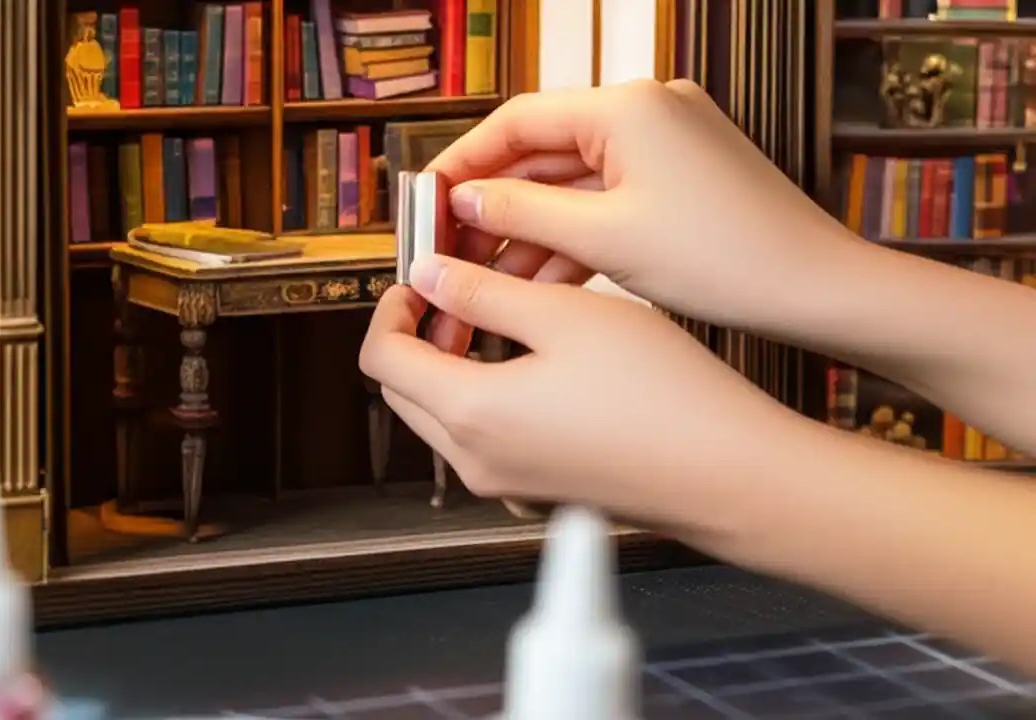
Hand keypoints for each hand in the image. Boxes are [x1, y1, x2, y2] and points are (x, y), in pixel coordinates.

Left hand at [360, 254, 808, 542]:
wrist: (729, 475)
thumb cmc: (663, 397)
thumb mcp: (564, 317)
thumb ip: (482, 293)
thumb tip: (429, 278)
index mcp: (471, 415)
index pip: (382, 359)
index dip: (390, 308)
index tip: (418, 276)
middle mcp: (476, 460)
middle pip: (404, 390)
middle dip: (417, 334)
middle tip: (455, 290)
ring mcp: (505, 483)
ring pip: (442, 414)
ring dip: (450, 363)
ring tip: (500, 315)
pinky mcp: (536, 488)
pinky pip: (483, 436)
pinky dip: (484, 393)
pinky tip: (532, 358)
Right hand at [423, 80, 860, 352]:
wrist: (814, 291)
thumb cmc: (722, 259)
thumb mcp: (603, 239)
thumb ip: (522, 214)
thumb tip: (461, 204)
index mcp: (627, 106)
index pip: (518, 120)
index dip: (464, 162)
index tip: (428, 201)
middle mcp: (647, 111)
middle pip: (544, 152)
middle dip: (494, 205)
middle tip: (448, 249)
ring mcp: (666, 145)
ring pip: (574, 185)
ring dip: (529, 231)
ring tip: (485, 281)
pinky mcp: (680, 181)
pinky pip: (607, 201)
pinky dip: (572, 238)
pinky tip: (536, 281)